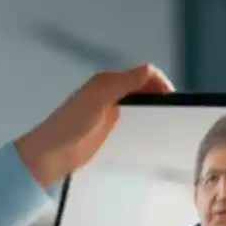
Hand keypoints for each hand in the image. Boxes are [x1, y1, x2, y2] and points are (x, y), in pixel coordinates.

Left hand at [15, 63, 173, 188]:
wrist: (49, 156)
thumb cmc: (71, 126)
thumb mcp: (97, 100)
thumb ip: (122, 83)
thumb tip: (150, 69)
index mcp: (106, 82)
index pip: (143, 74)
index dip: (160, 83)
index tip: (174, 101)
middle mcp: (109, 93)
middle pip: (142, 87)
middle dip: (159, 95)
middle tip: (175, 114)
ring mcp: (108, 111)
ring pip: (139, 103)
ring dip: (153, 108)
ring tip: (168, 124)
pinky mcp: (108, 129)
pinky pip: (132, 119)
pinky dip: (144, 122)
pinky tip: (152, 135)